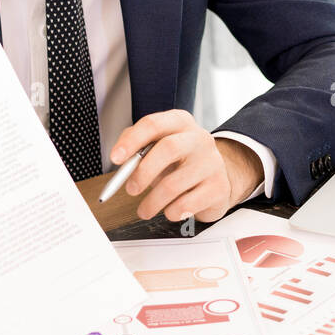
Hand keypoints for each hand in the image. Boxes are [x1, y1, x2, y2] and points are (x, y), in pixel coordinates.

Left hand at [110, 110, 262, 223]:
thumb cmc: (180, 162)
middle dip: (143, 172)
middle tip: (130, 189)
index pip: (153, 124)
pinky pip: (187, 204)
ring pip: (175, 184)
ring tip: (145, 210)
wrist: (216, 178)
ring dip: (152, 202)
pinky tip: (170, 210)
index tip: (115, 158)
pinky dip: (171, 212)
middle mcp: (199, 139)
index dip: (131, 141)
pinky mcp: (218, 188)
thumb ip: (137, 146)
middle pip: (168, 148)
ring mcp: (212, 163)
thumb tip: (121, 158)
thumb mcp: (158, 147)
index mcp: (180, 123)